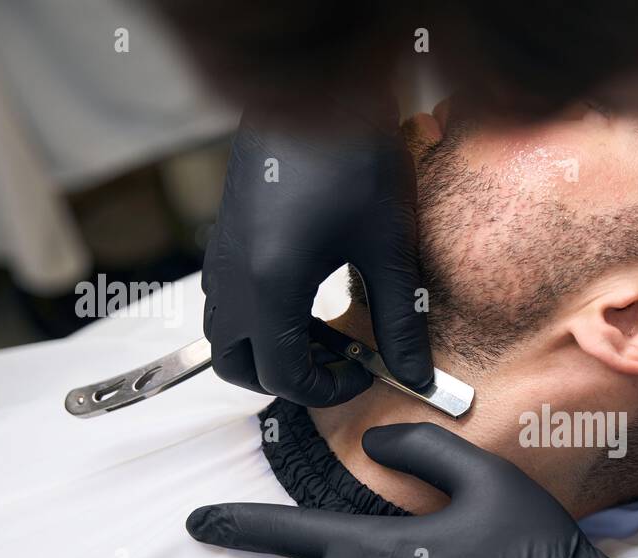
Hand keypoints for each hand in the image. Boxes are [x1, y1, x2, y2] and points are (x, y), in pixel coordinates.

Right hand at [202, 90, 431, 405]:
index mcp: (269, 287)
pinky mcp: (224, 233)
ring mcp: (220, 254)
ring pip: (226, 333)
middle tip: (337, 365)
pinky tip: (308, 293)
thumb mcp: (388, 249)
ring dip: (268, 348)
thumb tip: (417, 377)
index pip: (282, 375)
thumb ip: (401, 322)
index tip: (364, 374)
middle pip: (236, 366)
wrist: (318, 87)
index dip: (326, 390)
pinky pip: (226, 298)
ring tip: (327, 329)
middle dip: (284, 380)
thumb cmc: (354, 159)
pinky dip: (258, 316)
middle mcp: (232, 278)